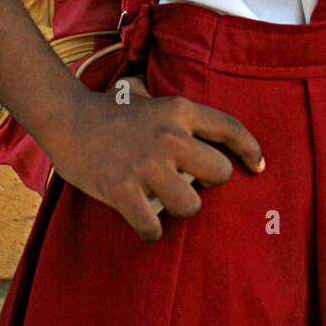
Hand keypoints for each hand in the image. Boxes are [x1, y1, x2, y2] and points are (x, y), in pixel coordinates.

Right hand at [44, 76, 265, 242]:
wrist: (68, 120)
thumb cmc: (110, 111)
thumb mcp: (148, 96)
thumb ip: (174, 108)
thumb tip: (198, 121)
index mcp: (179, 110)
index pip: (230, 127)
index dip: (251, 149)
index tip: (258, 166)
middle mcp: (169, 136)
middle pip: (219, 173)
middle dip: (208, 184)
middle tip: (188, 183)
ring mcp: (146, 164)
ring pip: (192, 205)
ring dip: (180, 209)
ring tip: (164, 202)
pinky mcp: (123, 190)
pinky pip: (153, 226)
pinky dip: (150, 230)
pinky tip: (144, 221)